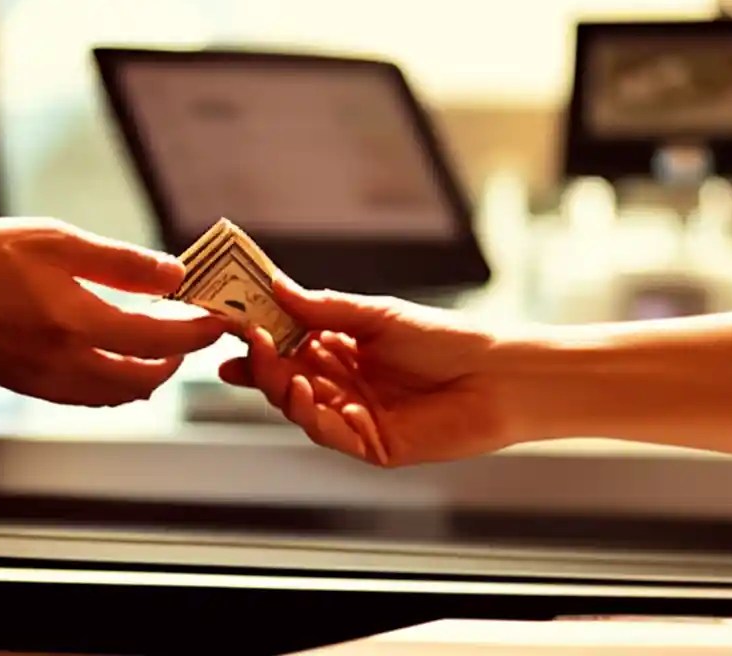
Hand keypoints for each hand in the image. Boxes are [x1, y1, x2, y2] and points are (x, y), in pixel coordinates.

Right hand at [0, 217, 226, 405]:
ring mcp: (46, 381)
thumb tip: (174, 275)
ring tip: (156, 342)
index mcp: (78, 324)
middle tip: (190, 328)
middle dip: (177, 357)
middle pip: (145, 378)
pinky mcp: (29, 386)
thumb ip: (120, 262)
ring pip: (117, 394)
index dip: (198, 330)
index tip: (218, 316)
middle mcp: (67, 364)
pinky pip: (87, 396)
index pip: (161, 339)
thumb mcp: (55, 240)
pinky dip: (113, 382)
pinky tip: (112, 356)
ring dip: (146, 374)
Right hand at [219, 278, 515, 465]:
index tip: (232, 325)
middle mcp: (343, 382)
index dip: (258, 337)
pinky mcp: (370, 445)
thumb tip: (276, 286)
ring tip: (276, 369)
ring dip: (282, 389)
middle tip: (244, 349)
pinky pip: (329, 434)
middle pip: (286, 377)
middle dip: (260, 365)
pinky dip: (312, 415)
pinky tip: (306, 393)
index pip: (287, 343)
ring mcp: (354, 415)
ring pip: (300, 406)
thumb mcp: (378, 315)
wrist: (499, 377)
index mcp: (342, 348)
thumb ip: (325, 307)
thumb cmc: (447, 340)